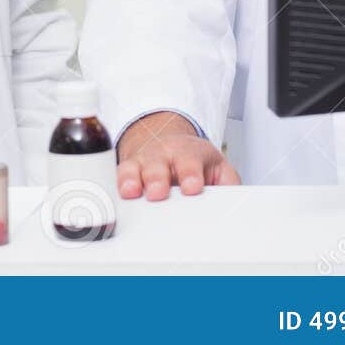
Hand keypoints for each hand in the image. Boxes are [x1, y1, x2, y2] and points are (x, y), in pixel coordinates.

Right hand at [116, 110, 240, 200]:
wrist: (167, 142)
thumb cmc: (192, 160)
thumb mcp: (217, 168)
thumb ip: (227, 184)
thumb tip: (233, 202)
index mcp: (188, 153)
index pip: (190, 162)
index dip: (190, 174)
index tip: (192, 187)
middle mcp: (163, 155)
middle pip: (158, 165)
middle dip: (158, 178)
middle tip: (159, 192)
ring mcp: (142, 161)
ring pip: (133, 168)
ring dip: (132, 180)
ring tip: (132, 192)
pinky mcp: (125, 170)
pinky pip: (116, 175)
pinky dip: (113, 184)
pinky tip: (111, 195)